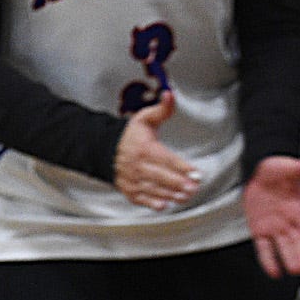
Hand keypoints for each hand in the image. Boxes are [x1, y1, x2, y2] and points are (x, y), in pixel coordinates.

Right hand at [115, 94, 200, 211]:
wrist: (104, 149)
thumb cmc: (130, 135)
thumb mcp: (145, 118)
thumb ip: (162, 109)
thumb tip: (170, 94)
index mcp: (143, 148)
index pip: (165, 158)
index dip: (181, 167)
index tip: (196, 172)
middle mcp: (136, 165)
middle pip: (160, 176)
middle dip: (178, 183)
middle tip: (194, 188)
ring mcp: (131, 179)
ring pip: (152, 189)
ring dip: (170, 194)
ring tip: (186, 196)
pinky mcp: (128, 190)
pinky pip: (140, 198)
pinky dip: (152, 203)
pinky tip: (164, 205)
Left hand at [243, 155, 299, 276]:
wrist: (258, 171)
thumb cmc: (277, 169)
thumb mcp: (288, 168)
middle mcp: (290, 222)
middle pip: (298, 241)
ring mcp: (275, 228)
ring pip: (284, 247)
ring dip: (289, 259)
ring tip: (294, 271)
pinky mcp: (260, 231)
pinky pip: (265, 249)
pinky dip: (269, 260)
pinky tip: (274, 272)